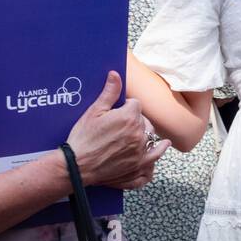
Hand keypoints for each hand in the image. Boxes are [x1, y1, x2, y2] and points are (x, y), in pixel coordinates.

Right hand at [66, 71, 170, 189]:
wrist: (77, 166)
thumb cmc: (83, 138)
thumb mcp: (94, 112)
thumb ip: (109, 93)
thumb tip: (115, 74)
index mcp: (129, 117)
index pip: (135, 104)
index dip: (125, 107)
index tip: (116, 112)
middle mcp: (139, 133)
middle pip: (143, 120)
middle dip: (134, 120)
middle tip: (118, 126)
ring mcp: (141, 151)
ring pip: (150, 135)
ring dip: (144, 133)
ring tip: (138, 134)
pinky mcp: (139, 165)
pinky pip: (155, 156)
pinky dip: (159, 150)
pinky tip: (164, 144)